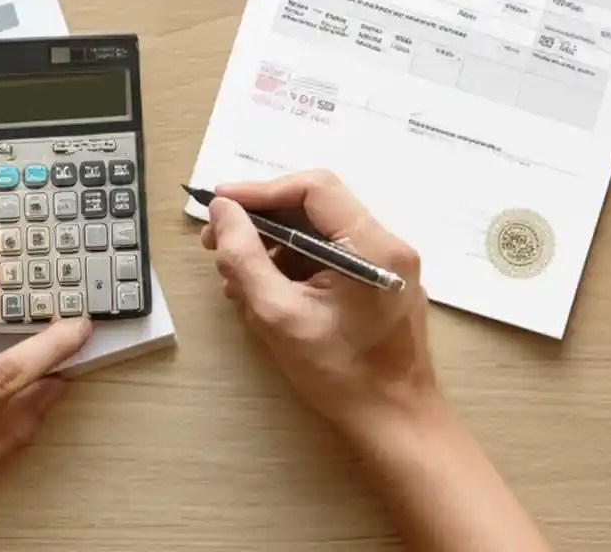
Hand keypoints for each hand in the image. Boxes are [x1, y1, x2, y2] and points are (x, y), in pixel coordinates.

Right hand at [201, 171, 436, 440]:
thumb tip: (222, 211)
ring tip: (233, 275)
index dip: (259, 191)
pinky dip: (292, 266)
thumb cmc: (340, 374)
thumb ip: (245, 257)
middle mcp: (386, 243)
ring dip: (272, 246)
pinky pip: (329, 257)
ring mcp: (385, 264)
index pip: (313, 188)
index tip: (218, 203)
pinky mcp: (377, 283)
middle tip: (215, 241)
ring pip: (318, 233)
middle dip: (260, 221)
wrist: (395, 422)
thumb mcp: (279, 315)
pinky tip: (261, 289)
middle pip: (314, 208)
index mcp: (372, 245)